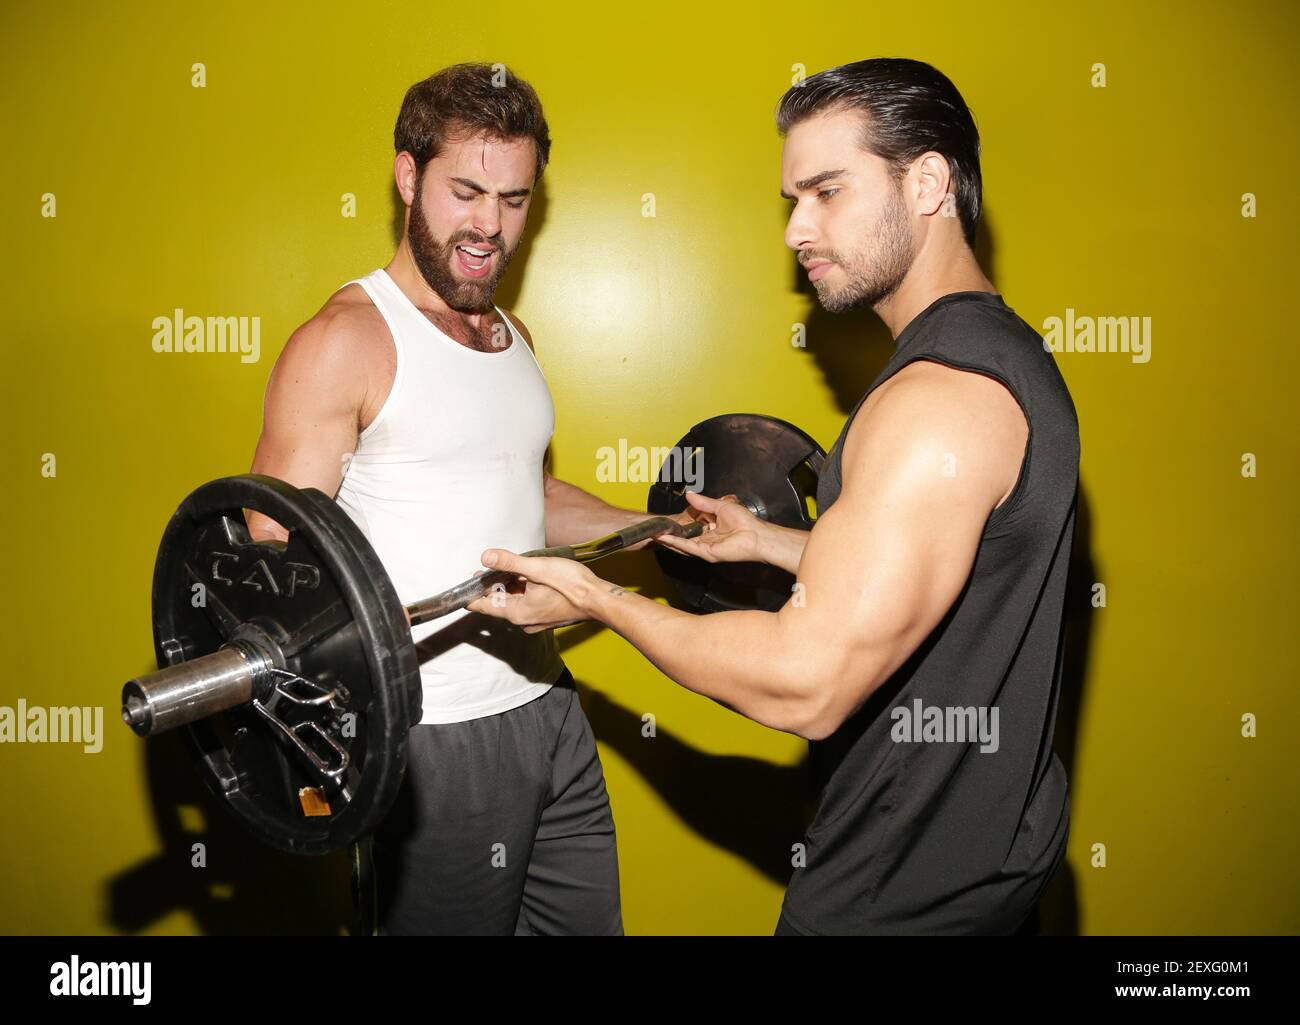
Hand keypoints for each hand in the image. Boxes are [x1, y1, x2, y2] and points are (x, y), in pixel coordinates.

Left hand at [465, 549, 600, 633]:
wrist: (599, 600)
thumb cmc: (572, 585)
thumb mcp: (537, 568)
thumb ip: (509, 562)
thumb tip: (486, 557)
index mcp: (517, 612)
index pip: (483, 605)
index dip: (472, 593)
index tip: (465, 583)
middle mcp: (523, 621)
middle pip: (499, 602)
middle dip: (495, 584)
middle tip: (491, 566)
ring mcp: (535, 622)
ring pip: (514, 602)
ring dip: (511, 587)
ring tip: (516, 568)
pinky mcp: (546, 618)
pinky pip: (526, 605)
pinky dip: (524, 592)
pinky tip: (531, 578)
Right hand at [654, 491, 767, 563]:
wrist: (755, 534)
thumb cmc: (745, 522)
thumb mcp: (720, 506)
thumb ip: (703, 503)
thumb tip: (690, 495)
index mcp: (711, 528)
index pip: (692, 525)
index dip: (681, 522)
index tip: (669, 518)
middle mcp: (707, 539)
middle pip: (685, 536)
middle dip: (670, 533)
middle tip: (656, 527)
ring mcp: (706, 547)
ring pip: (683, 543)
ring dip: (669, 539)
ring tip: (654, 533)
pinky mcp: (706, 553)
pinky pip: (688, 547)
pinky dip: (675, 542)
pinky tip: (664, 538)